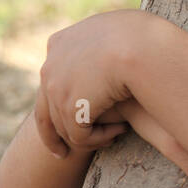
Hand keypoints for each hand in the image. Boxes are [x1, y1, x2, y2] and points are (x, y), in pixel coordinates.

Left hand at [36, 9, 146, 157]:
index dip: (59, 102)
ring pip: (63, 127)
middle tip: (64, 153)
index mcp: (59, 44)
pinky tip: (118, 132)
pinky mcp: (69, 108)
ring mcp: (56, 87)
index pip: (51, 80)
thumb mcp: (115, 33)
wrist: (139, 45)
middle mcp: (50, 66)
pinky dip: (98, 139)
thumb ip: (104, 45)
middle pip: (46, 108)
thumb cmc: (141, 36)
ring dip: (88, 136)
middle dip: (55, 134)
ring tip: (112, 136)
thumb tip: (109, 51)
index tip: (68, 119)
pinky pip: (79, 136)